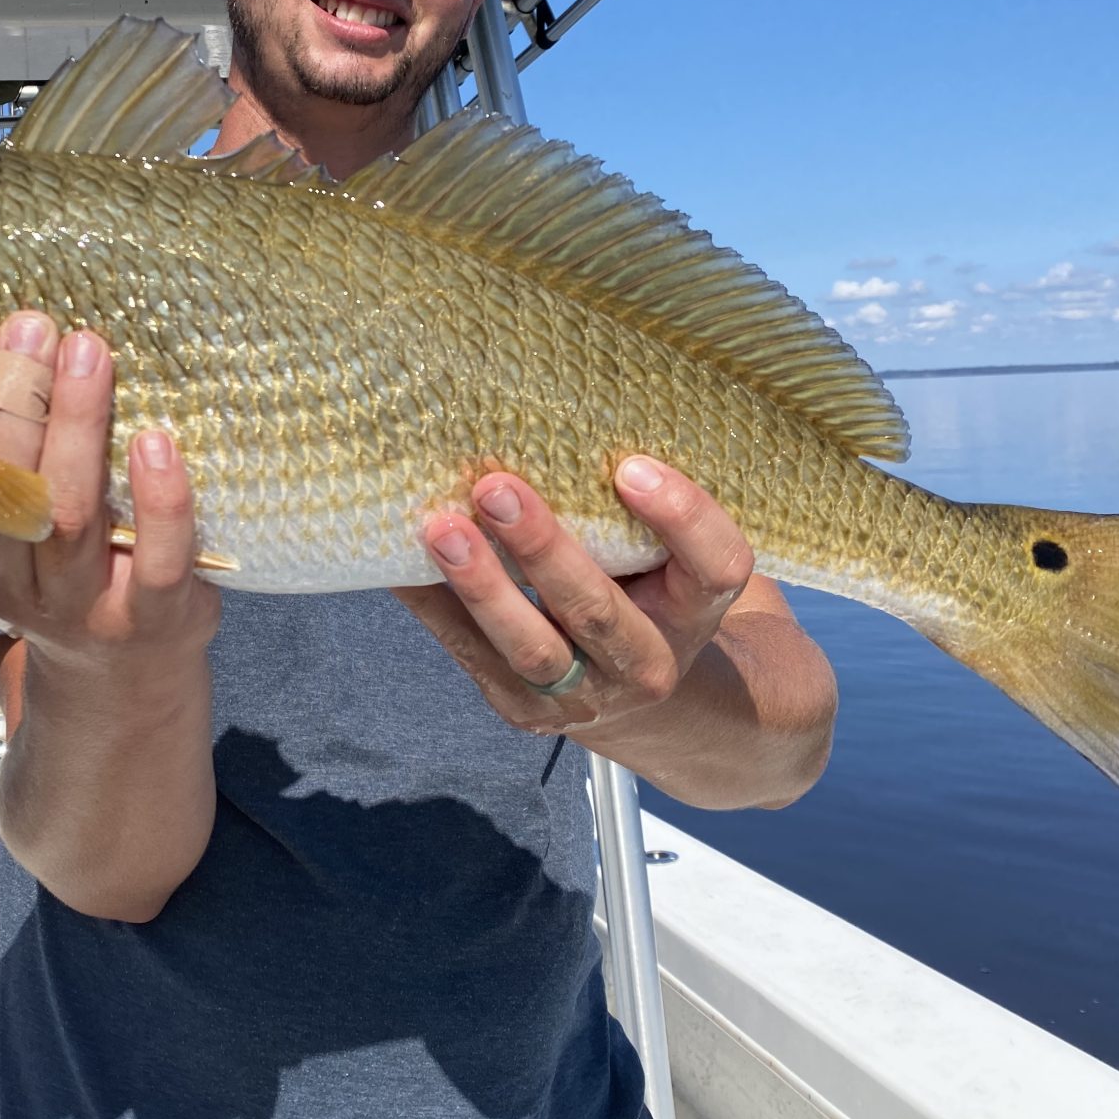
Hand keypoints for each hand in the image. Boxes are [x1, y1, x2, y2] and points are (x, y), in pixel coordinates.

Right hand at [0, 310, 220, 672]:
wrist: (126, 682)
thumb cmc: (57, 576)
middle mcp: (9, 586)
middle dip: (7, 411)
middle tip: (24, 330)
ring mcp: (82, 606)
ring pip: (67, 516)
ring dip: (76, 428)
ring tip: (86, 351)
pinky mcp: (154, 615)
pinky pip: (159, 558)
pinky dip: (160, 500)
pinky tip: (157, 441)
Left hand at [394, 457, 754, 734]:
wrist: (646, 701)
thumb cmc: (649, 593)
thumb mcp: (671, 557)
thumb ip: (643, 508)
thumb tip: (564, 408)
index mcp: (697, 610)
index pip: (716, 565)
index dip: (682, 516)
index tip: (631, 466)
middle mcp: (648, 662)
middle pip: (597, 611)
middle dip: (542, 549)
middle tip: (496, 487)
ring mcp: (585, 696)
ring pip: (530, 648)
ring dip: (481, 586)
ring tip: (440, 529)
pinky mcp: (524, 710)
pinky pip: (473, 657)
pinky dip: (435, 607)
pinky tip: (402, 562)